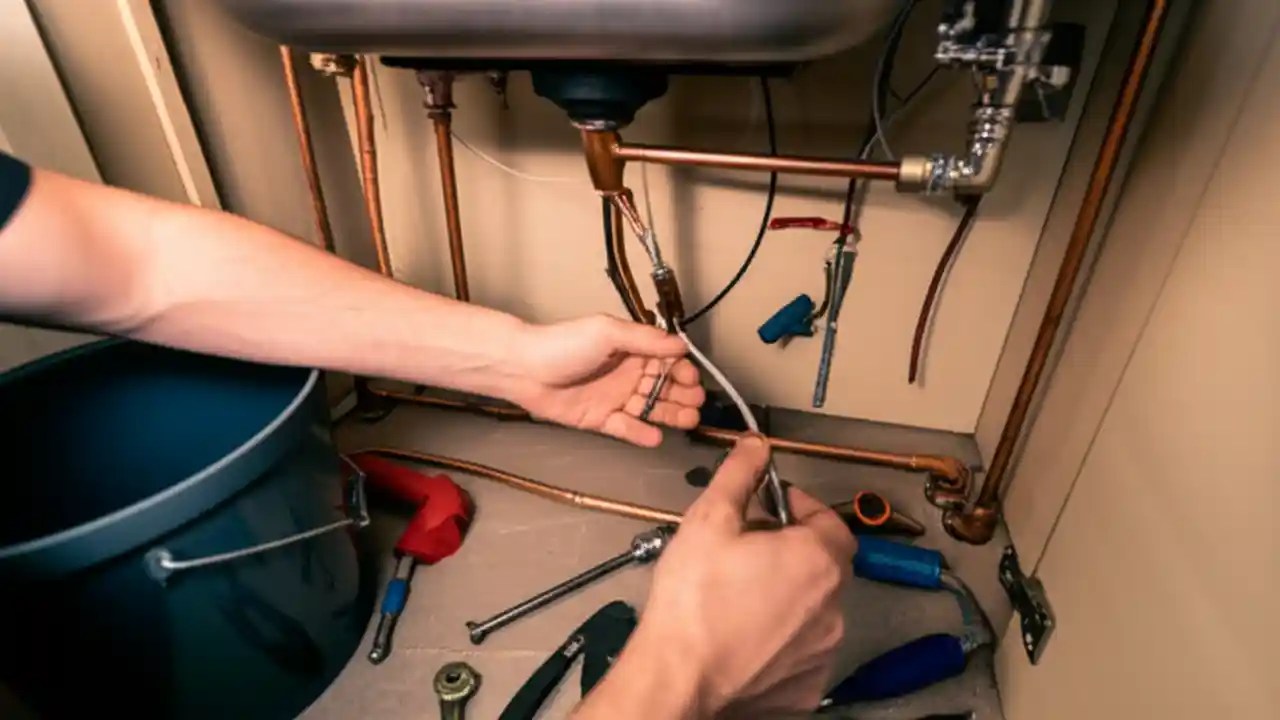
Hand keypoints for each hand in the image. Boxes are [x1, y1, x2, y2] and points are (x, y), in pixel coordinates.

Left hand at [514, 314, 704, 446]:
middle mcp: (628, 373)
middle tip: (696, 403)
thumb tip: (681, 345)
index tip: (693, 379)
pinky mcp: (602, 419)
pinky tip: (656, 437)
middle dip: (683, 394)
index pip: (667, 360)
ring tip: (688, 421)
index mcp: (631, 349)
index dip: (682, 370)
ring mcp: (615, 397)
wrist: (524, 370)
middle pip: (664, 386)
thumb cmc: (564, 344)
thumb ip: (644, 339)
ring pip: (650, 408)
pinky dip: (641, 433)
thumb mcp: (606, 332)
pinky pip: (627, 428)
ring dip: (670, 414)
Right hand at [573, 436, 856, 718]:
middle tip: (749, 549)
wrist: (678, 678)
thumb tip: (756, 445)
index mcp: (816, 559)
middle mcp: (832, 606)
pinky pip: (803, 651)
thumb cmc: (692, 601)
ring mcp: (823, 650)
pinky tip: (746, 633)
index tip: (771, 508)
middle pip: (823, 564)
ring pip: (814, 609)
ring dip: (789, 594)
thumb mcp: (709, 520)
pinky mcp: (807, 685)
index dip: (800, 508)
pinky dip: (783, 639)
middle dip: (792, 549)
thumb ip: (739, 475)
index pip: (828, 520)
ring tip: (741, 595)